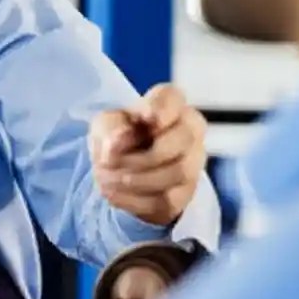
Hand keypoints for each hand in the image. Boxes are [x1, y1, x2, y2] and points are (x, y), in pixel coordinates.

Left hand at [89, 83, 206, 225]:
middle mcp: (190, 131)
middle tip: (110, 161)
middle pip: (184, 138)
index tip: (144, 118)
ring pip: (178, 172)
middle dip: (142, 154)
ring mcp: (192, 163)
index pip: (174, 98)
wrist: (119, 169)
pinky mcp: (184, 194)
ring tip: (106, 178)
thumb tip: (118, 142)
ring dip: (136, 178)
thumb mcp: (105, 125)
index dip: (162, 109)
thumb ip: (111, 128)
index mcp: (170, 104)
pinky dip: (134, 198)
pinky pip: (168, 199)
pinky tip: (114, 192)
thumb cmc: (118, 136)